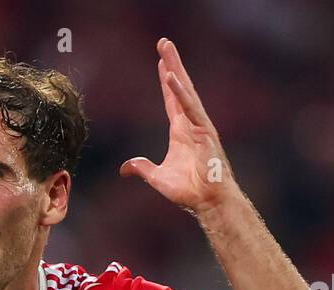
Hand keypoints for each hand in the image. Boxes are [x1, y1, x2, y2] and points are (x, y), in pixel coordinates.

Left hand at [120, 38, 236, 213]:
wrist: (208, 203)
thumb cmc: (189, 191)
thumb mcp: (157, 178)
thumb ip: (141, 169)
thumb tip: (125, 168)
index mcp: (180, 131)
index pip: (171, 100)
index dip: (165, 81)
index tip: (160, 62)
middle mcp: (190, 123)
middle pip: (178, 88)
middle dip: (171, 64)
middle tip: (163, 43)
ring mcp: (199, 125)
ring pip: (185, 92)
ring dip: (175, 69)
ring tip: (166, 50)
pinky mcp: (205, 132)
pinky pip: (190, 108)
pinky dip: (181, 93)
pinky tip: (172, 78)